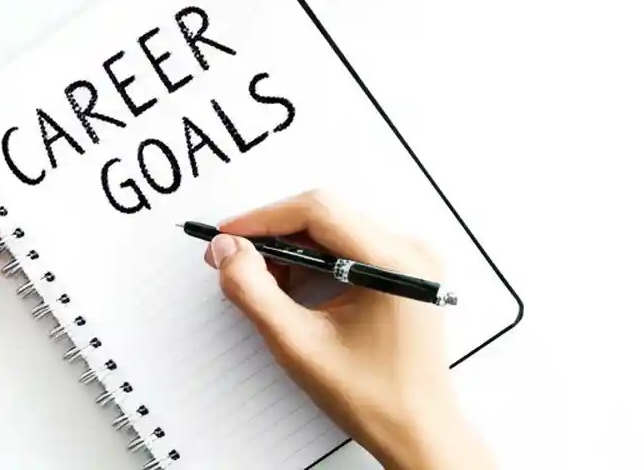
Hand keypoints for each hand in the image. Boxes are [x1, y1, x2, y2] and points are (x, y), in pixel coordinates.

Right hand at [205, 191, 492, 469]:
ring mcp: (409, 260)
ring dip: (290, 248)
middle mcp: (408, 251)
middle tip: (231, 258)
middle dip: (272, 234)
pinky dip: (312, 260)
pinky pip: (347, 246)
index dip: (262, 218)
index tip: (225, 236)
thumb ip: (254, 291)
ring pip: (332, 229)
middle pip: (324, 216)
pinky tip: (289, 287)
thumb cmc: (372, 397)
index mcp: (392, 262)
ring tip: (259, 280)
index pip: (317, 211)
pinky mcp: (402, 272)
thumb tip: (226, 250)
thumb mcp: (299, 345)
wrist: (418, 431)